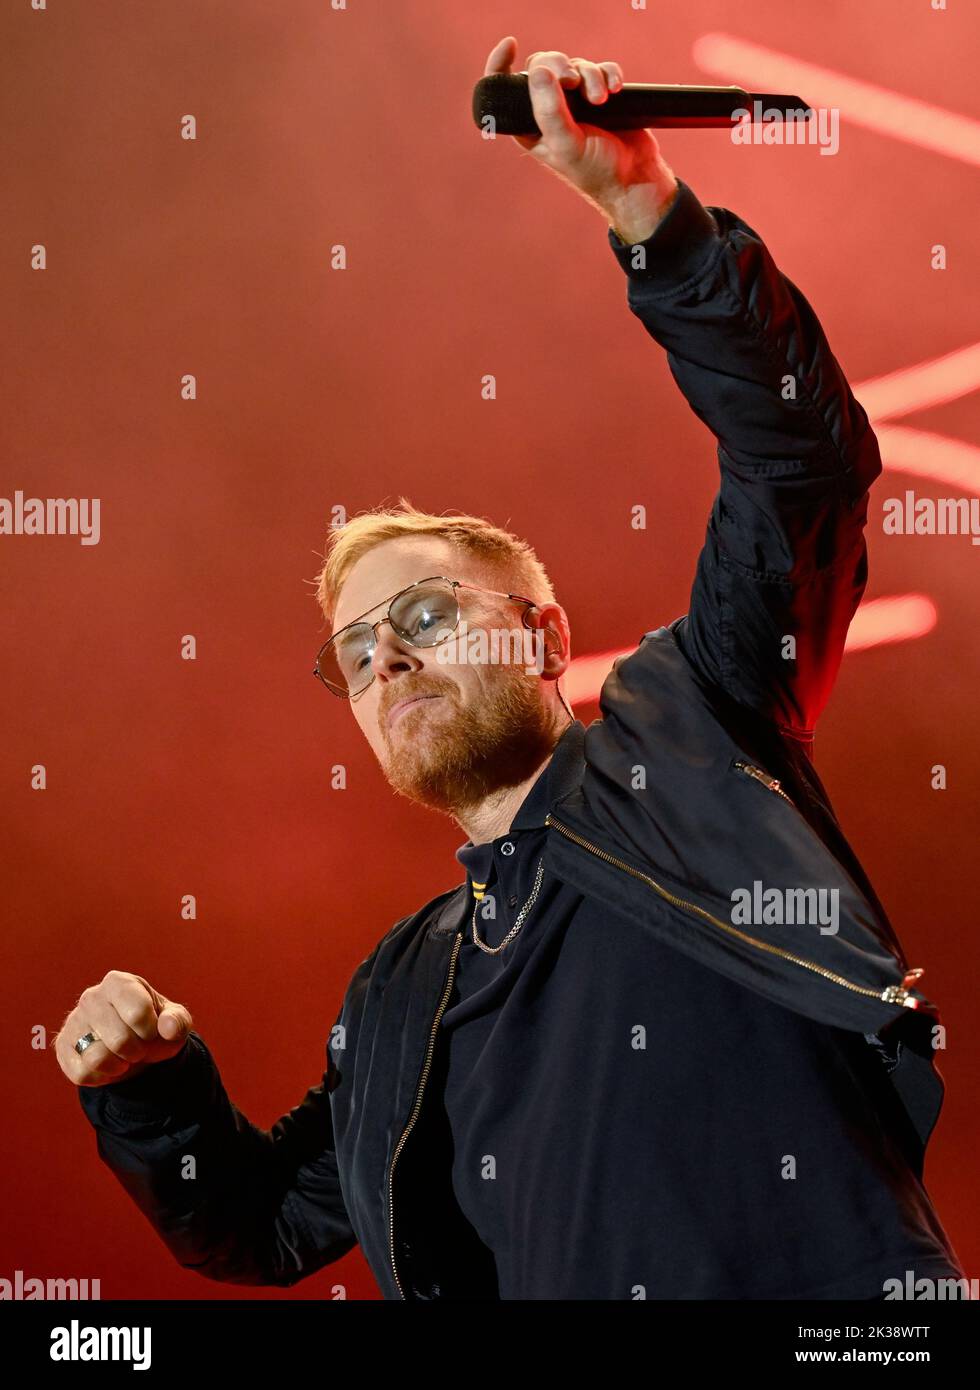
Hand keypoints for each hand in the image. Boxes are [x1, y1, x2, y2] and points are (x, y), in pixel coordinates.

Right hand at [54, 971, 193, 1086]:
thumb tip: (168, 1028)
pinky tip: (107, 1065)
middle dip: (137, 1051)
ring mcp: (73, 1021)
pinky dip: (101, 1077)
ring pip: (97, 1058)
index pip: (138, 1013)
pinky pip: (81, 1073)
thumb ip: (177, 1021)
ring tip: (122, 1055)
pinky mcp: (62, 1046)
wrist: (134, 1045)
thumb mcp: (174, 1022)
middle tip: (137, 1046)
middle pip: (119, 1040)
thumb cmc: (155, 1027)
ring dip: (118, 1065)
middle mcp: (91, 997)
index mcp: (119, 983)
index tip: (151, 1030)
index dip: (151, 1031)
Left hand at [483, 35, 678, 242]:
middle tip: (573, 81)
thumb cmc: (595, 170)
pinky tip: (616, 90)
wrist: (634, 178)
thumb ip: (549, 110)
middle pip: (543, 66)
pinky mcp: (599, 94)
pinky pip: (599, 68)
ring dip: (590, 76)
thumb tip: (538, 71)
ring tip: (601, 99)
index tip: (511, 45)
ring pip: (574, 65)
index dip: (502, 64)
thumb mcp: (566, 144)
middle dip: (560, 67)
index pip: (506, 89)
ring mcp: (575, 101)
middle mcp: (548, 110)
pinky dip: (607, 74)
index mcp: (529, 124)